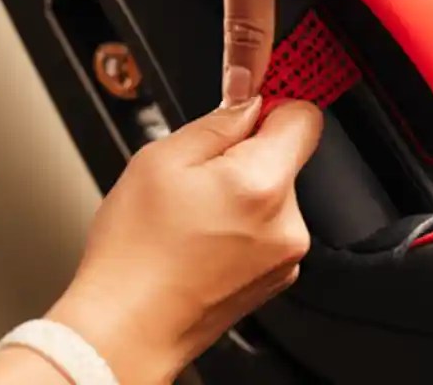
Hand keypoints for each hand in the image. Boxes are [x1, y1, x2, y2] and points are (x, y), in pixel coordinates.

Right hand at [45, 98, 320, 383]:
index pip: (304, 117)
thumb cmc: (135, 254)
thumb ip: (217, 123)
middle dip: (247, 156)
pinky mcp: (279, 275)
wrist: (128, 326)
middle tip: (198, 178)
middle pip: (287, 158)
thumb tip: (249, 104)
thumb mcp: (160, 160)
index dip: (272, 108)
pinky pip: (270, 229)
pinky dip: (243, 226)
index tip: (246, 114)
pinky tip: (203, 239)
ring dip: (244, 193)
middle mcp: (287, 221)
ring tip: (195, 216)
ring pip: (275, 194)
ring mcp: (287, 254)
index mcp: (262, 184)